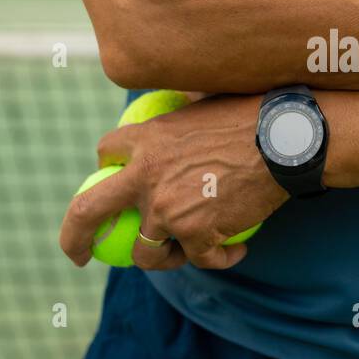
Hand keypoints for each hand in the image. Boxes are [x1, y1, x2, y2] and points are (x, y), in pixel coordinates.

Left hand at [58, 94, 286, 270]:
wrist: (285, 141)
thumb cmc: (254, 114)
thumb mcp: (203, 101)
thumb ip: (181, 112)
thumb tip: (182, 99)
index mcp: (145, 140)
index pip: (106, 154)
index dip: (106, 168)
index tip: (113, 180)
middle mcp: (145, 177)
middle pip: (88, 212)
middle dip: (73, 238)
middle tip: (77, 255)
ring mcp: (167, 210)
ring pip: (146, 253)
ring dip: (165, 258)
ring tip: (189, 253)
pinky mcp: (196, 235)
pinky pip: (200, 259)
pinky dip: (220, 258)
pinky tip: (236, 252)